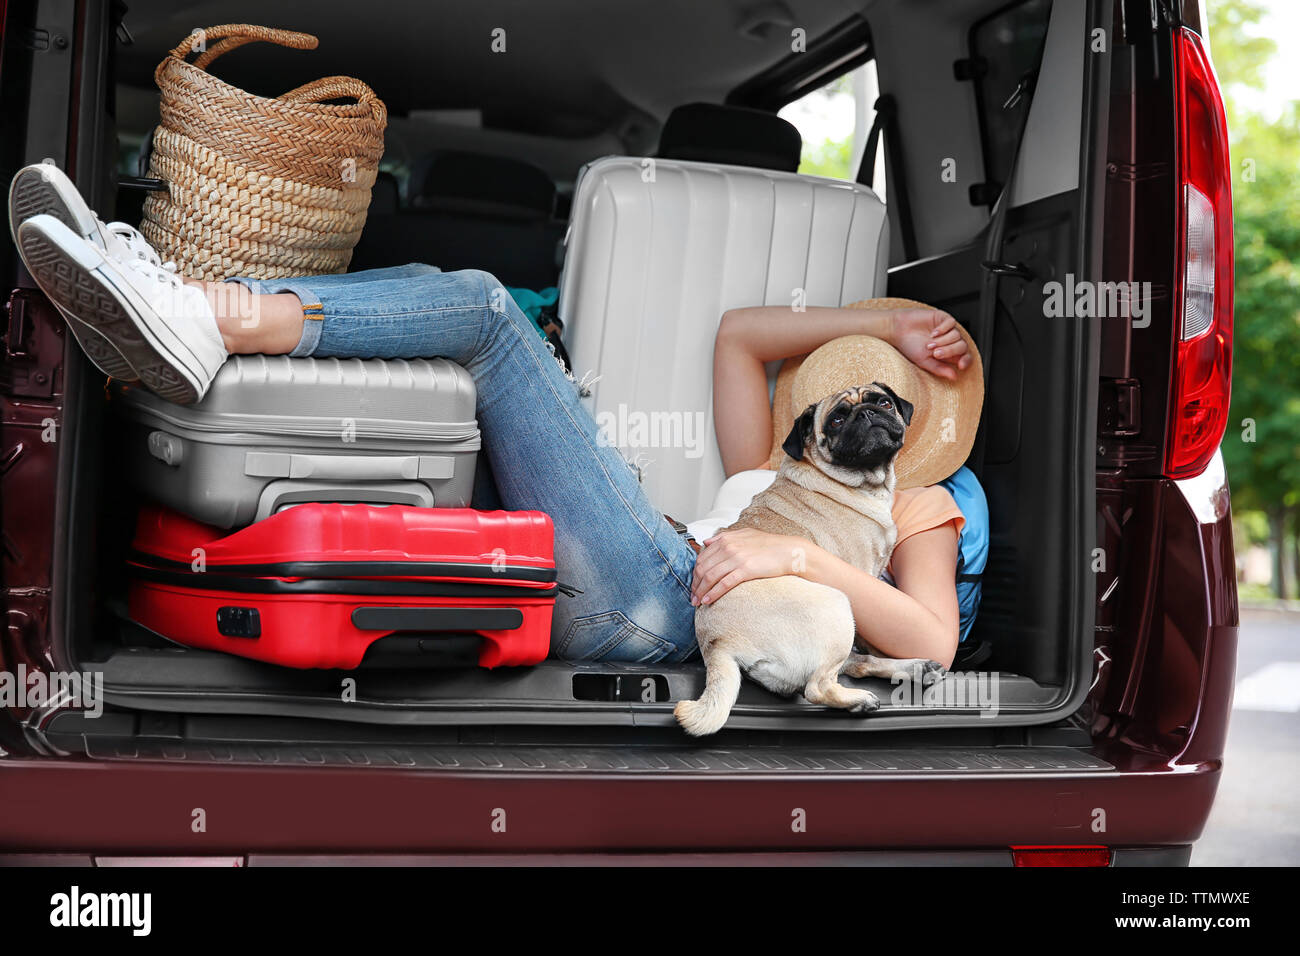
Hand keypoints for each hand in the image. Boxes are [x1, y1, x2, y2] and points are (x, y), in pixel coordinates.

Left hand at [690, 528, 813, 605]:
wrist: (789, 551)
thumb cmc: (769, 544)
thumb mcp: (745, 534)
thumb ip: (724, 537)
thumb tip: (706, 542)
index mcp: (726, 539)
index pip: (702, 558)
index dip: (694, 574)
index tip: (693, 584)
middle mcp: (728, 547)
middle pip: (702, 568)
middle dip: (694, 585)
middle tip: (692, 597)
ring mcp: (736, 558)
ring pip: (710, 577)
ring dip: (700, 591)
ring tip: (697, 602)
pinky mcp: (745, 569)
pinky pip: (723, 584)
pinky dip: (713, 593)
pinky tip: (707, 601)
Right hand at [887, 308, 971, 380]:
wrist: (897, 331)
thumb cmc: (910, 347)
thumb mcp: (924, 362)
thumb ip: (939, 368)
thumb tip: (954, 377)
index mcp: (948, 353)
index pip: (965, 356)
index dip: (966, 360)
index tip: (960, 365)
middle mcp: (950, 341)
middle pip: (962, 346)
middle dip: (950, 351)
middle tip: (936, 353)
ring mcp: (947, 329)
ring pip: (957, 335)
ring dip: (943, 341)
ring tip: (929, 344)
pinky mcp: (942, 318)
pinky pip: (951, 323)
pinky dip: (943, 329)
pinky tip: (933, 333)